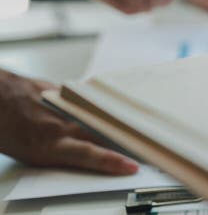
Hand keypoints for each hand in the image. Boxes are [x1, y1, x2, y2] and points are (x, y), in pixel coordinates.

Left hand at [0, 69, 137, 173]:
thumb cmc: (3, 128)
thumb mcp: (28, 152)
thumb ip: (57, 152)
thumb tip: (85, 155)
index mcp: (48, 144)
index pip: (88, 154)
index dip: (112, 161)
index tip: (132, 166)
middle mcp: (59, 124)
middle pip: (100, 133)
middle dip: (123, 141)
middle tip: (144, 148)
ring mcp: (63, 105)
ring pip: (96, 117)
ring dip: (113, 124)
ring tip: (135, 129)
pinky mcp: (62, 91)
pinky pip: (84, 102)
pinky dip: (94, 108)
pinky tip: (104, 109)